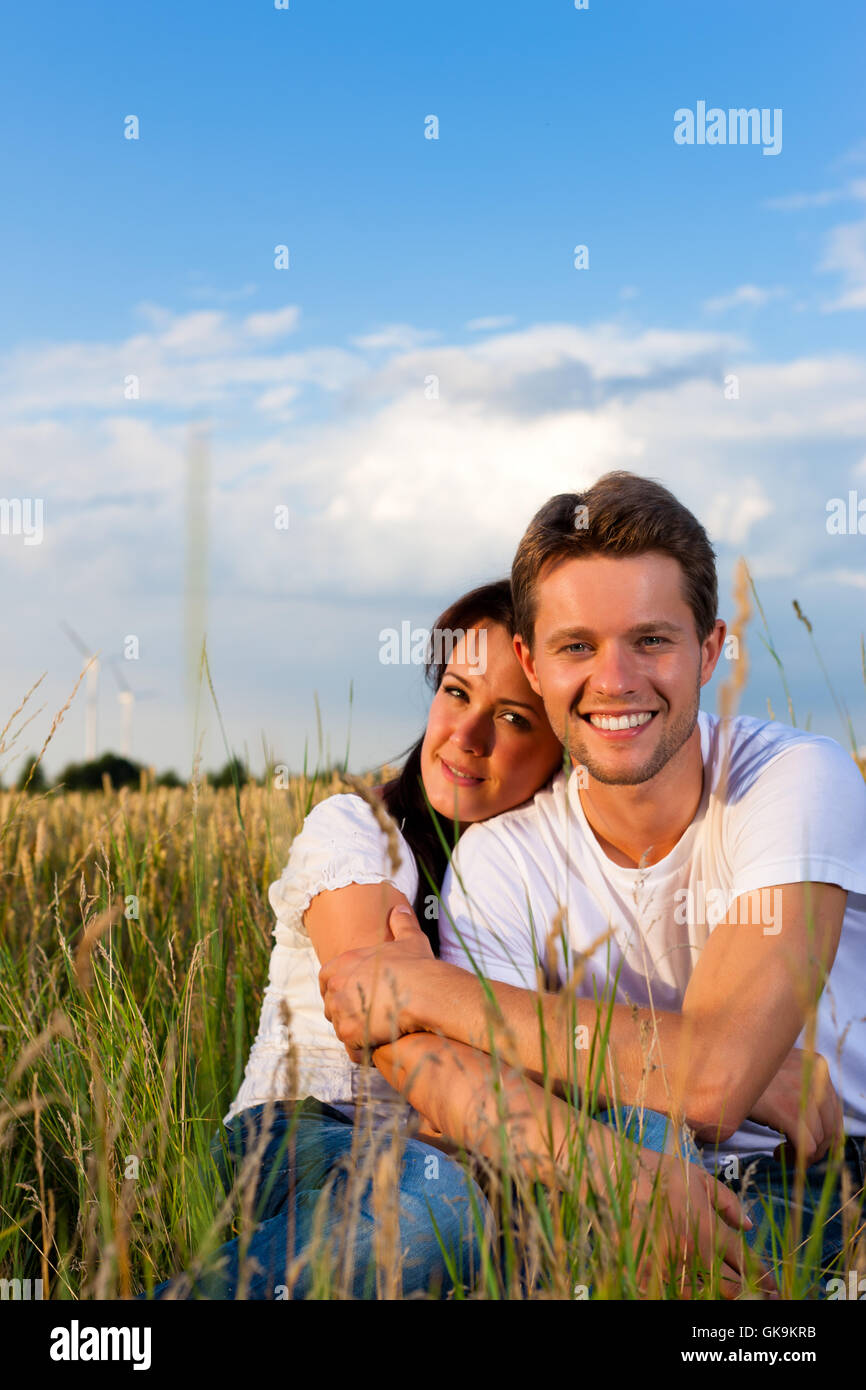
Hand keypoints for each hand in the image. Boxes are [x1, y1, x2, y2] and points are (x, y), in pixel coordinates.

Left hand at [319, 904, 434, 1059]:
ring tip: (372, 1034)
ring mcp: (342, 1009)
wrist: (425, 992)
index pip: (325, 977)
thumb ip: (401, 922)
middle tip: (363, 1017)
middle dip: (343, 1011)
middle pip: (330, 1003)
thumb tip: (399, 907)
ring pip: (339, 1026)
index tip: (348, 995)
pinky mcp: (350, 1032)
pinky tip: (377, 1048)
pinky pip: (350, 1047)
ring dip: (353, 1031)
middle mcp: (338, 984)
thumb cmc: (419, 966)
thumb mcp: (410, 939)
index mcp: (346, 962)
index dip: (335, 988)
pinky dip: (362, 1050)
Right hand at [625, 1147, 777, 1298]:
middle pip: (732, 1288)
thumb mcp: (698, 1177)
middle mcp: (691, 1254)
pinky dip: (691, 1294)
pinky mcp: (646, 1276)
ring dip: (722, 1295)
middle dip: (750, 1293)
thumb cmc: (658, 1172)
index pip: (745, 1262)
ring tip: (734, 1295)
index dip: (764, 1277)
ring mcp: (668, 1268)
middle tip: (763, 1297)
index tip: (774, 1287)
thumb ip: (728, 1202)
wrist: (616, 1176)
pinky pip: (676, 1294)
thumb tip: (748, 1226)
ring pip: (706, 1296)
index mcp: (707, 1229)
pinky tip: (699, 1290)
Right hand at [749, 1047, 843, 1164]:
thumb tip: (817, 1124)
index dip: (822, 1132)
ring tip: (781, 1153)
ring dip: (803, 1154)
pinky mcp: (789, 1111)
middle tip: (794, 1153)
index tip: (805, 1142)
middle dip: (815, 1147)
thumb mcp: (780, 1070)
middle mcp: (816, 1076)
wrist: (718, 1067)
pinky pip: (807, 1148)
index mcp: (816, 1064)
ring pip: (820, 1140)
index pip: (834, 1108)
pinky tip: (776, 1154)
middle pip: (831, 1126)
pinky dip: (795, 1159)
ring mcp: (803, 1094)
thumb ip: (802, 1086)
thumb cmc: (746, 1073)